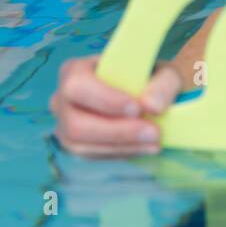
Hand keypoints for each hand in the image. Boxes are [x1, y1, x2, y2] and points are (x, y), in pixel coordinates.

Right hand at [50, 56, 181, 157]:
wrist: (146, 97)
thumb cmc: (149, 80)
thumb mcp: (163, 74)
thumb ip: (162, 85)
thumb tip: (152, 107)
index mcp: (74, 70)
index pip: (78, 86)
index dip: (105, 100)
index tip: (137, 108)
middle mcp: (61, 99)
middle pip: (76, 124)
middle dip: (116, 131)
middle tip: (153, 133)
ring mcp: (65, 125)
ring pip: (82, 145)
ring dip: (121, 146)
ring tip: (154, 142)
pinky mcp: (76, 146)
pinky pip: (92, 155)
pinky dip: (120, 153)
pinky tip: (144, 147)